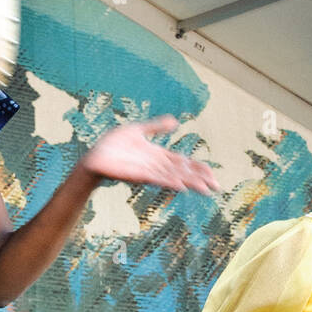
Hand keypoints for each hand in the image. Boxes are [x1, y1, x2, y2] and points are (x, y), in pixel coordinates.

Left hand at [79, 116, 219, 193]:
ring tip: (205, 189)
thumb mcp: (139, 130)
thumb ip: (156, 126)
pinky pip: (156, 180)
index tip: (212, 174)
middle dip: (199, 179)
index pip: (183, 163)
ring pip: (174, 178)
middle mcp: (156, 166)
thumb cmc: (114, 145)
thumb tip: (176, 121)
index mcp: (158, 156)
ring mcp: (148, 172)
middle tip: (216, 187)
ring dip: (190, 184)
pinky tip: (181, 187)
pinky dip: (169, 183)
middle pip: (183, 173)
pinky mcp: (137, 176)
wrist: (95, 156)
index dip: (198, 168)